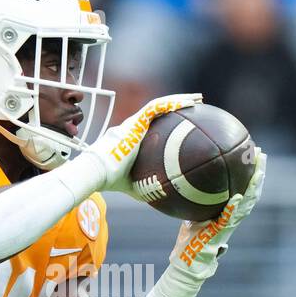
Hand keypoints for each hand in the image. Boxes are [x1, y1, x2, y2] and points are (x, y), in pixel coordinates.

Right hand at [77, 93, 202, 195]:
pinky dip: (172, 104)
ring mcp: (133, 123)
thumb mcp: (133, 185)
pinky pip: (156, 108)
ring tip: (198, 99)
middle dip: (177, 105)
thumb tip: (161, 198)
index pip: (151, 125)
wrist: (97, 172)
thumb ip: (146, 187)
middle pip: (158, 111)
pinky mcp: (135, 122)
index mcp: (131, 139)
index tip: (182, 121)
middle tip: (196, 105)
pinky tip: (188, 103)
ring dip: (179, 100)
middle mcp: (132, 127)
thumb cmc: (110, 181)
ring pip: (160, 105)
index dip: (166, 120)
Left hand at [167, 147, 265, 280]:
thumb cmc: (189, 242)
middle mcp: (232, 219)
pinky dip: (234, 207)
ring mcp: (227, 226)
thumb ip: (195, 204)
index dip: (251, 174)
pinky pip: (228, 219)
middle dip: (258, 174)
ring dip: (254, 188)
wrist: (187, 264)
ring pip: (246, 204)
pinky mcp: (219, 234)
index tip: (255, 155)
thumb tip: (188, 184)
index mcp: (228, 214)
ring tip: (259, 171)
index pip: (245, 190)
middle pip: (251, 193)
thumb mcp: (192, 216)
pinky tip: (238, 196)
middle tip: (262, 154)